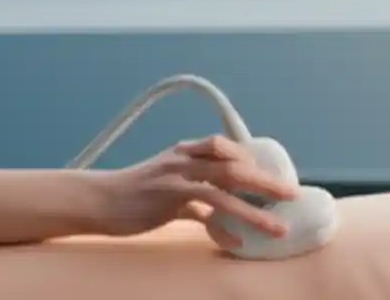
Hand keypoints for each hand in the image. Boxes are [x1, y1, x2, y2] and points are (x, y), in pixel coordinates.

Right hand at [94, 135, 299, 246]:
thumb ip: (193, 192)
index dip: (251, 158)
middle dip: (267, 182)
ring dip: (255, 210)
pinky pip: (203, 214)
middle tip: (292, 196)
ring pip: (225, 190)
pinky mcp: (168, 201)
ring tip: (277, 228)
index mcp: (185, 152)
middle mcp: (184, 160)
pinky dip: (223, 229)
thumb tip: (216, 213)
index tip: (273, 175)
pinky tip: (238, 243)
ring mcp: (176, 179)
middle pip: (234, 167)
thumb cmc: (132, 194)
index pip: (225, 146)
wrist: (98, 199)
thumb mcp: (166, 182)